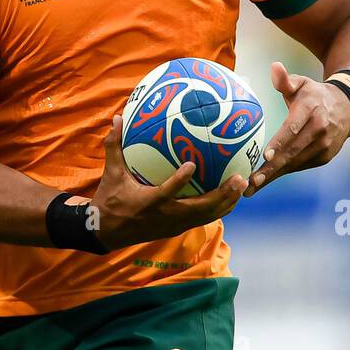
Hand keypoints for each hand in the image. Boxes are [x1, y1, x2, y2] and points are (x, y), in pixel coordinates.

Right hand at [80, 113, 247, 249]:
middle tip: (240, 178)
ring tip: (242, 186)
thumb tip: (117, 118)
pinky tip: (230, 197)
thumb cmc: (110, 198)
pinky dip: (218, 209)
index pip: (167, 191)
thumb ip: (114, 146)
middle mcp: (167, 216)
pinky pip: (203, 219)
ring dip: (226, 202)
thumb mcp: (112, 173)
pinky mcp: (177, 229)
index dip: (179, 179)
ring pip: (207, 216)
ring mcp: (174, 225)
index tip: (192, 164)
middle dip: (223, 195)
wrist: (107, 231)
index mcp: (150, 201)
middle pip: (201, 209)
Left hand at [243, 61, 349, 196]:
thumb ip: (286, 80)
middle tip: (251, 180)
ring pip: (295, 163)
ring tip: (252, 187)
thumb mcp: (302, 83)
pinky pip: (301, 166)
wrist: (346, 108)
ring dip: (274, 175)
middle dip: (271, 168)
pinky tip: (266, 180)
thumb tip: (275, 67)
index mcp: (311, 110)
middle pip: (292, 151)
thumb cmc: (314, 95)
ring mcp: (324, 146)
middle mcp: (320, 130)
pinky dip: (284, 173)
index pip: (293, 128)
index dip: (279, 143)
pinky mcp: (325, 157)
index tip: (265, 155)